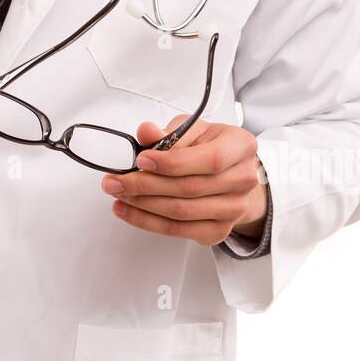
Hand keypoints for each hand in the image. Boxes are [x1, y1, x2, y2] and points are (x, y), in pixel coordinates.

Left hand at [100, 115, 267, 246]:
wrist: (232, 175)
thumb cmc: (210, 147)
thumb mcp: (193, 129)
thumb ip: (170, 131)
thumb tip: (147, 132)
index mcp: (241, 146)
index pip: (209, 159)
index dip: (172, 162)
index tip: (141, 160)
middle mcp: (243, 179)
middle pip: (190, 188)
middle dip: (145, 184)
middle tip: (116, 180)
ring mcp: (234, 209)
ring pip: (181, 213)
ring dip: (142, 204)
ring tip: (119, 193)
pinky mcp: (218, 231)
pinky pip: (178, 231)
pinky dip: (147, 221)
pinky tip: (129, 210)